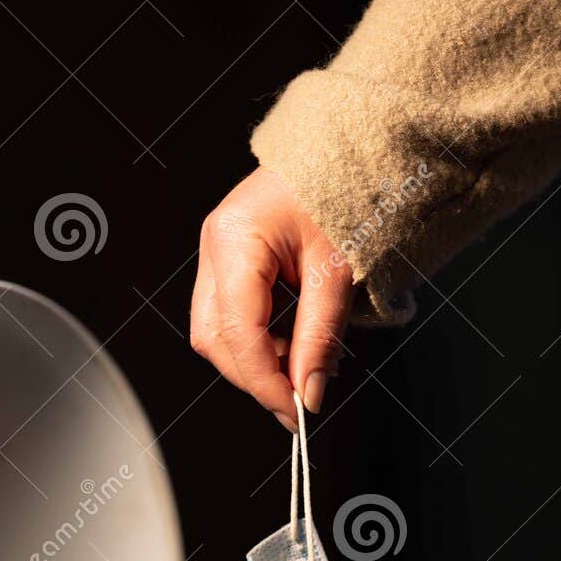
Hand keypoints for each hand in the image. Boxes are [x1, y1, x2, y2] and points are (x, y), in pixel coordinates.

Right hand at [190, 166, 351, 431]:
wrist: (347, 149)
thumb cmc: (344, 190)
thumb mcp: (339, 271)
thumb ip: (320, 337)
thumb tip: (309, 393)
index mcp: (236, 239)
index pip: (238, 332)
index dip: (264, 381)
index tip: (295, 412)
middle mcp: (215, 244)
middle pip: (214, 338)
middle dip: (253, 376)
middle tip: (296, 401)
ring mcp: (216, 250)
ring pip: (214, 331)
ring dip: (252, 361)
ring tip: (295, 371)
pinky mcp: (228, 257)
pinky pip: (227, 314)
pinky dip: (254, 340)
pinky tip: (285, 346)